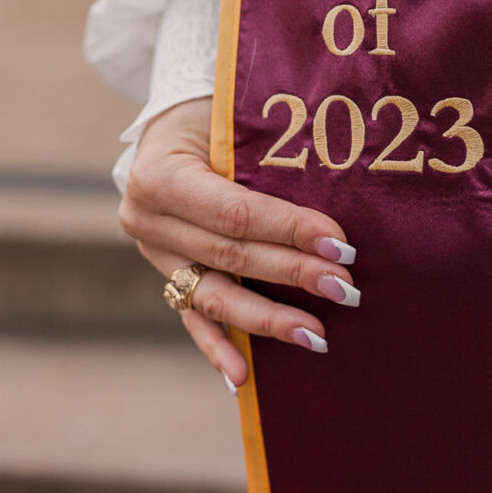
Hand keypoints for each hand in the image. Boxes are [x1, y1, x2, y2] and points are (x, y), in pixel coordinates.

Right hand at [120, 98, 358, 385]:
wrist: (171, 124)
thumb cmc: (212, 115)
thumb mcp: (229, 122)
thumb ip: (265, 159)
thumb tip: (339, 197)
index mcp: (159, 176)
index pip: (234, 212)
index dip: (287, 230)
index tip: (340, 243)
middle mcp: (146, 218)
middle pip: (230, 255)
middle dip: (292, 273)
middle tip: (345, 288)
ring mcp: (152, 253)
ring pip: (213, 295)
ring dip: (267, 318)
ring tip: (316, 335)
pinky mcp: (164, 275)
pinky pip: (191, 317)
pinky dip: (217, 346)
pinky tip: (243, 377)